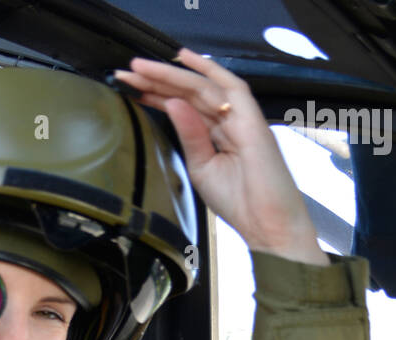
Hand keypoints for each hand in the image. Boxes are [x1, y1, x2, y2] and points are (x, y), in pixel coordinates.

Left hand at [114, 48, 328, 264]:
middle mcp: (228, 121)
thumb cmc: (240, 202)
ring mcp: (241, 117)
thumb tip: (172, 105)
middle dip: (157, 81)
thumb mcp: (202, 169)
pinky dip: (209, 70)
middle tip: (127, 72)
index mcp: (216, 135)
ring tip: (141, 66)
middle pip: (189, 93)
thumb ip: (189, 136)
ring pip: (203, 86)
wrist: (268, 225)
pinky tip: (184, 58)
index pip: (183, 107)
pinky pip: (230, 86)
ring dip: (172, 74)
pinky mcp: (252, 119)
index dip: (156, 95)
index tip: (129, 88)